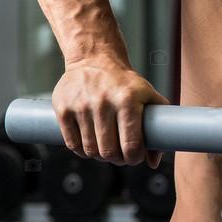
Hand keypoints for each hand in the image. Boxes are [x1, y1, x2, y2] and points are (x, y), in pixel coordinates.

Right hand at [52, 57, 167, 167]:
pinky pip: (71, 143)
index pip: (131, 144)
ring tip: (107, 149)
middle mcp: (103, 103)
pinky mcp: (63, 109)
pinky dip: (82, 150)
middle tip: (121, 156)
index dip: (134, 158)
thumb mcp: (148, 97)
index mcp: (128, 100)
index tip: (135, 157)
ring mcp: (81, 106)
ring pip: (90, 150)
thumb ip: (158, 127)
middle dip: (117, 160)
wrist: (94, 59)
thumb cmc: (125, 82)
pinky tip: (90, 145)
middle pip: (109, 151)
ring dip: (100, 156)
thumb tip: (153, 162)